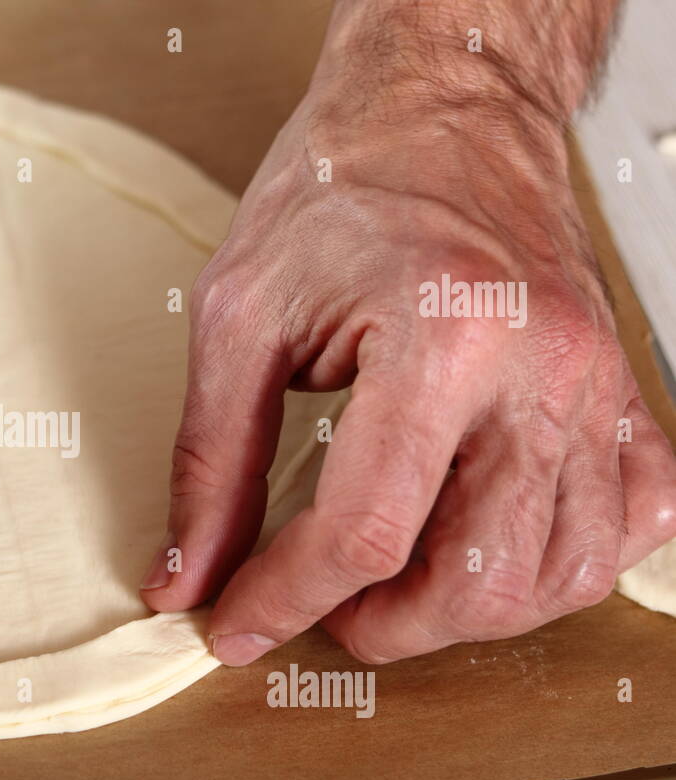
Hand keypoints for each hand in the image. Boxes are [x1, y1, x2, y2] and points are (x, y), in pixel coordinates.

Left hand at [141, 23, 675, 664]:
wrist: (441, 115)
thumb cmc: (342, 191)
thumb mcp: (238, 316)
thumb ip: (209, 461)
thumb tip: (186, 573)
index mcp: (442, 337)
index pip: (365, 531)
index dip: (285, 600)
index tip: (235, 624)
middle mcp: (542, 368)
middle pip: (478, 578)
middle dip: (381, 626)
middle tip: (320, 607)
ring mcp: (596, 384)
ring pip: (561, 575)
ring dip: (465, 612)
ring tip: (393, 583)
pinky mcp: (620, 390)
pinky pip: (632, 521)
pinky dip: (561, 565)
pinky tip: (492, 543)